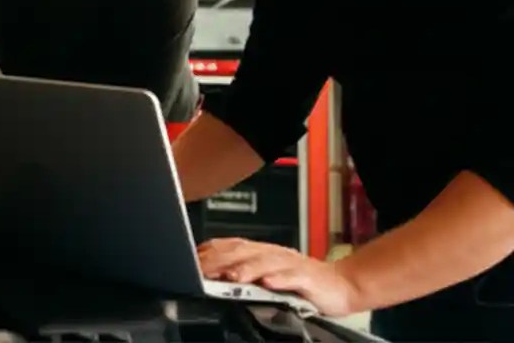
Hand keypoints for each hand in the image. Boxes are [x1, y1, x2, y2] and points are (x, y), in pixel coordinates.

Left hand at [198, 238, 361, 316]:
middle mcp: (273, 253)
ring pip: (265, 262)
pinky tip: (268, 283)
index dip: (209, 253)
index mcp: (260, 251)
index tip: (190, 261)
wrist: (342, 285)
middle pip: (242, 252)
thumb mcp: (267, 275)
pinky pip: (293, 277)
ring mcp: (290, 264)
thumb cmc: (302, 282)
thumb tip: (211, 272)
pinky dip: (280, 279)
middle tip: (202, 270)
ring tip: (231, 276)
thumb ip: (243, 270)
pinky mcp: (308, 278)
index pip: (229, 246)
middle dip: (220, 261)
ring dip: (246, 269)